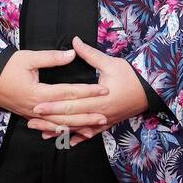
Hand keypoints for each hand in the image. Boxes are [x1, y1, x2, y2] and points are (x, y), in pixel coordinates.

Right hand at [0, 48, 110, 135]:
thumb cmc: (7, 67)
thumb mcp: (28, 58)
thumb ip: (51, 57)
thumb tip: (72, 54)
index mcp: (39, 93)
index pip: (69, 93)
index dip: (87, 91)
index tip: (103, 89)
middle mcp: (37, 108)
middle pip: (67, 114)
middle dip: (87, 115)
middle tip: (105, 116)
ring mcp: (33, 115)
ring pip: (59, 125)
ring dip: (77, 126)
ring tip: (94, 127)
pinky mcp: (30, 117)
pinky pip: (49, 127)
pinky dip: (62, 132)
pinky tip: (73, 133)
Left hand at [26, 36, 147, 146]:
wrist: (152, 91)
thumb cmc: (131, 76)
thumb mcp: (111, 63)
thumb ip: (90, 54)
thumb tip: (74, 41)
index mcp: (98, 99)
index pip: (70, 104)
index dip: (52, 106)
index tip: (36, 106)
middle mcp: (99, 114)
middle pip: (70, 119)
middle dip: (49, 120)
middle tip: (30, 121)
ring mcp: (103, 121)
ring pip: (77, 129)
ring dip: (59, 131)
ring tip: (41, 133)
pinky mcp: (107, 124)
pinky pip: (90, 134)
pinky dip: (77, 138)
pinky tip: (66, 142)